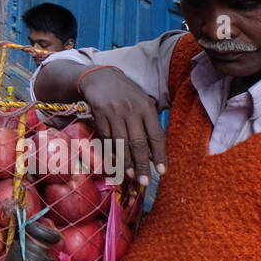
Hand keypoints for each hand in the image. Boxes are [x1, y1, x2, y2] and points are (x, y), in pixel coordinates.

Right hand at [77, 67, 166, 186]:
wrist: (101, 78)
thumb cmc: (127, 94)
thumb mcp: (143, 102)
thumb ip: (150, 123)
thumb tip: (155, 151)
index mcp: (146, 107)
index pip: (156, 135)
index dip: (159, 155)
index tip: (161, 172)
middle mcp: (131, 111)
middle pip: (138, 143)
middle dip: (142, 165)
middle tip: (145, 181)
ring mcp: (114, 113)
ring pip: (121, 144)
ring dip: (126, 163)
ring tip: (131, 176)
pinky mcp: (99, 116)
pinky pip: (107, 139)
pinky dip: (111, 152)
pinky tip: (116, 162)